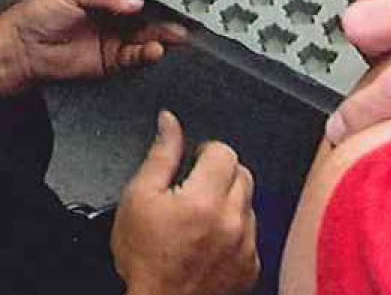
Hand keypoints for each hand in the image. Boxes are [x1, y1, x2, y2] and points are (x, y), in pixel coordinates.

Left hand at [4, 0, 187, 86]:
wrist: (22, 48)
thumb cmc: (38, 12)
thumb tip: (135, 1)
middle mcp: (115, 12)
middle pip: (150, 13)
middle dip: (169, 14)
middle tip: (188, 14)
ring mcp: (115, 36)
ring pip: (148, 35)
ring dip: (164, 35)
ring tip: (176, 34)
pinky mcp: (112, 60)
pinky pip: (136, 57)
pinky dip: (147, 54)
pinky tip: (155, 49)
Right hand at [112, 111, 259, 294]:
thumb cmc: (144, 260)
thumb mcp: (138, 197)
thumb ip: (160, 155)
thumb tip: (169, 123)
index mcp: (204, 199)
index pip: (224, 151)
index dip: (204, 152)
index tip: (192, 162)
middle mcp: (232, 222)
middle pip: (242, 173)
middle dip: (219, 174)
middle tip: (192, 190)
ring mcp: (245, 246)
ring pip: (248, 203)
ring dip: (229, 203)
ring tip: (199, 219)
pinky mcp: (250, 267)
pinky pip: (251, 234)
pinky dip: (235, 232)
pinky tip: (210, 240)